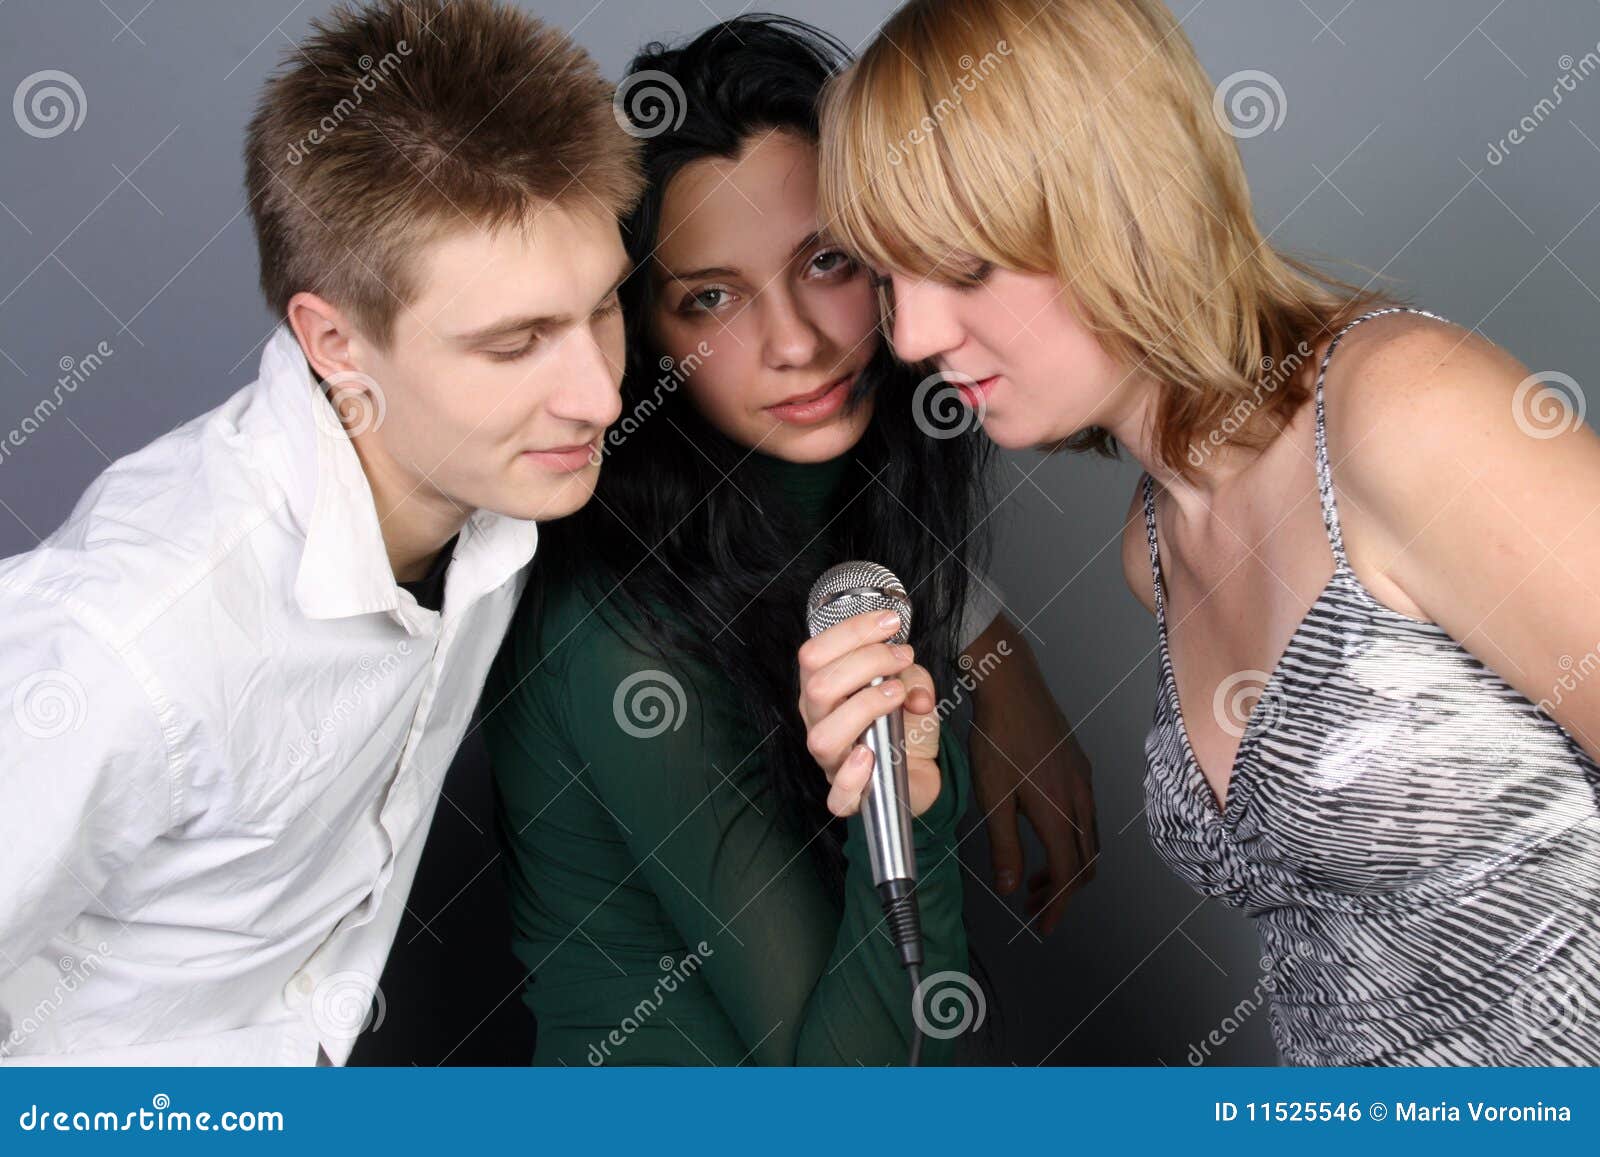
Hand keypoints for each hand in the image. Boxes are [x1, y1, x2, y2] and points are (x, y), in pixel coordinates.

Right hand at [797, 610, 944, 817]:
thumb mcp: (911, 686)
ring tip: (897, 695)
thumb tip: (914, 690)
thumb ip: (914, 677)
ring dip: (864, 707)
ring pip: (824, 736)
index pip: (814, 653)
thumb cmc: (903, 721)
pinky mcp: (848, 794)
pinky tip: (871, 756)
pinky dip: (853, 776)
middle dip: (867, 661)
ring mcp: (830, 759)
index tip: (890, 623)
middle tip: (902, 657)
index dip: (851, 632)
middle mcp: (819, 721)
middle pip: (818, 687)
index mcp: (822, 689)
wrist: (917, 767)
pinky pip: (837, 795)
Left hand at [965, 617, 1098, 936]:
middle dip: (1062, 894)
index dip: (1056, 907)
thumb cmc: (997, 736)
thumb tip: (1008, 886)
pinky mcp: (1080, 767)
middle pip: (1085, 864)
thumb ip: (1004, 844)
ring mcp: (1084, 781)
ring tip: (1032, 879)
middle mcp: (1080, 799)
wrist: (1012, 685)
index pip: (1066, 875)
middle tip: (1035, 909)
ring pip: (1087, 841)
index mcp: (1057, 811)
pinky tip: (1042, 836)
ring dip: (1065, 867)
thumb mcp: (992, 796)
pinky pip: (1086, 816)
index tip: (1043, 926)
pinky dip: (1069, 840)